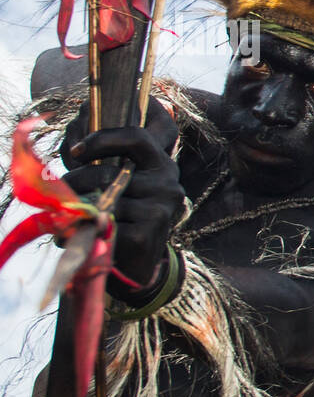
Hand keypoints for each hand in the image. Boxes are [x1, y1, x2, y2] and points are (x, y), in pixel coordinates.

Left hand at [62, 100, 184, 301]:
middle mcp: (168, 182)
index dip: (102, 138)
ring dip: (79, 206)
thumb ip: (108, 163)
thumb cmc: (125, 213)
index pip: (136, 137)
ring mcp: (161, 207)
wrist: (139, 259)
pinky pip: (106, 222)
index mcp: (162, 163)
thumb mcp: (122, 182)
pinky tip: (83, 232)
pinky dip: (88, 227)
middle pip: (109, 170)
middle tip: (62, 190)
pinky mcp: (149, 232)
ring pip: (105, 198)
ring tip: (69, 214)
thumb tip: (73, 147)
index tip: (76, 151)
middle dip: (77, 179)